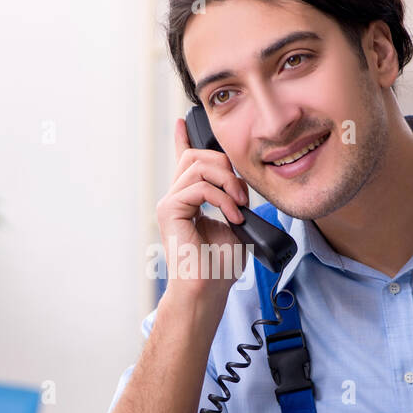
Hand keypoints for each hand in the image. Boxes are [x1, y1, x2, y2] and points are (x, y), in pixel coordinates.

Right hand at [155, 117, 251, 297]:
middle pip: (196, 156)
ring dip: (227, 184)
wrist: (208, 289)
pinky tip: (232, 216)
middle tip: (242, 195)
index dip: (184, 140)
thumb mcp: (234, 223)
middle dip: (225, 167)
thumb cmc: (220, 265)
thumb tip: (239, 183)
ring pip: (199, 167)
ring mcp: (170, 204)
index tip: (182, 122)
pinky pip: (199, 187)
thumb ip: (231, 199)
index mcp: (189, 200)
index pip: (185, 163)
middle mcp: (175, 198)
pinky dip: (222, 199)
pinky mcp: (169, 210)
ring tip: (239, 207)